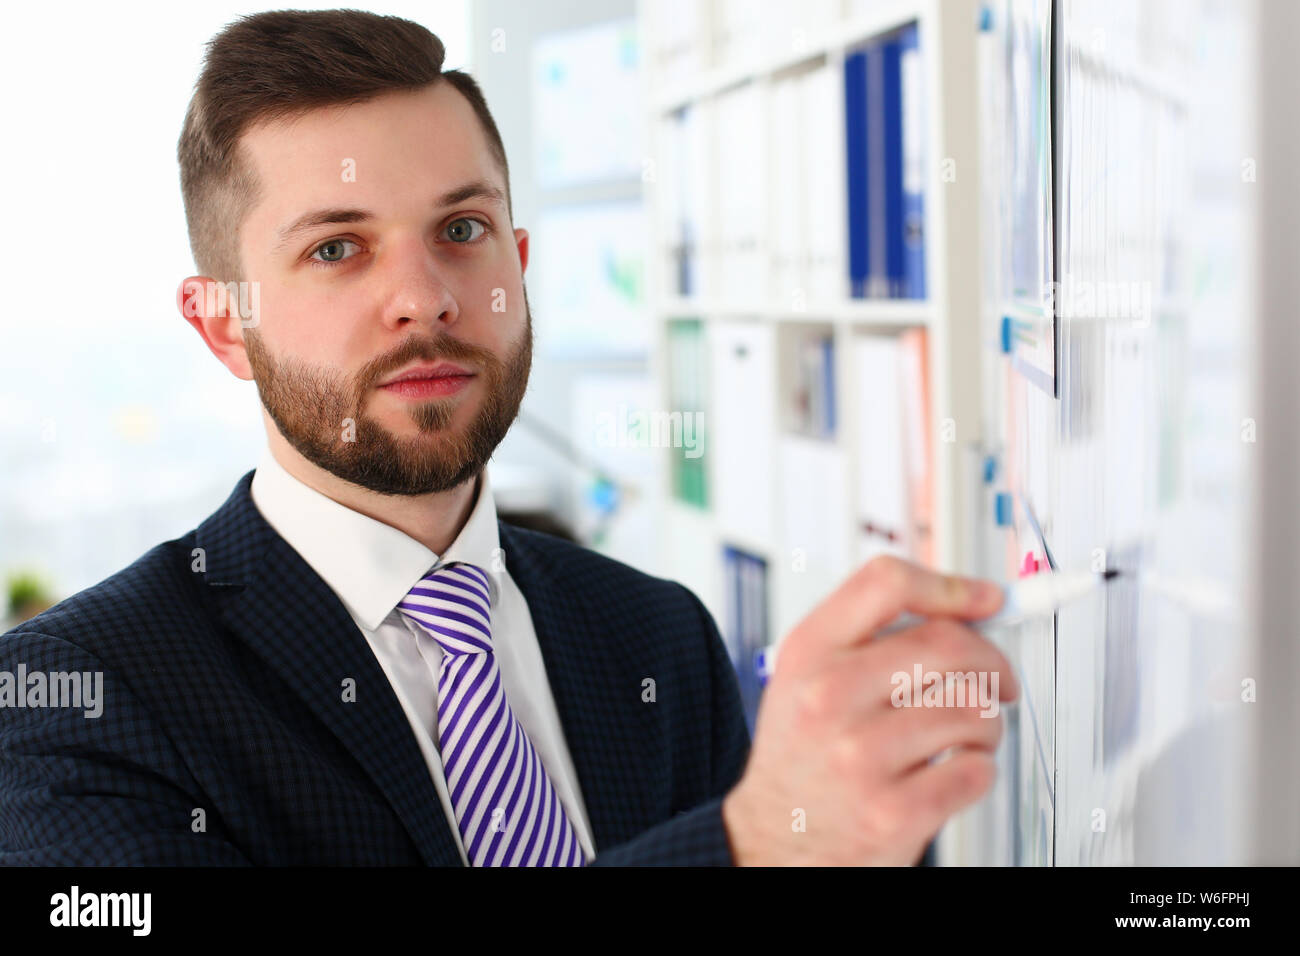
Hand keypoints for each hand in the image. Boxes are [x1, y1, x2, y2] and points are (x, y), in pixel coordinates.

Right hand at [721, 555, 1017, 864]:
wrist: (772, 839)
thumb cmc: (802, 754)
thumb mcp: (807, 675)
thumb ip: (870, 634)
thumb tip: (968, 608)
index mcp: (808, 652)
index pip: (886, 583)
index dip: (950, 587)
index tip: (987, 601)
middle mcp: (829, 697)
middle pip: (948, 644)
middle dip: (994, 661)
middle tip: (1000, 678)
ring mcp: (861, 756)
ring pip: (974, 709)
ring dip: (988, 722)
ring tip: (965, 734)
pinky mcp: (893, 812)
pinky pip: (977, 770)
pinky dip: (979, 770)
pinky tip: (951, 772)